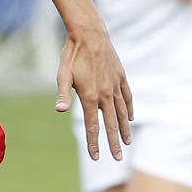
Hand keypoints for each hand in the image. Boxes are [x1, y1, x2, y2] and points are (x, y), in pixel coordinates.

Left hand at [55, 19, 132, 160]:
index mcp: (90, 96)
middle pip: (111, 124)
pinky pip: (127, 97)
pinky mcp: (120, 77)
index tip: (96, 157)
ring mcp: (115, 85)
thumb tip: (60, 110)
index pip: (93, 126)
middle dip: (114, 143)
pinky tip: (131, 117)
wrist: (90, 33)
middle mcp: (105, 94)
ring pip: (122, 113)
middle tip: (117, 158)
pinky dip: (129, 108)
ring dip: (125, 129)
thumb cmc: (72, 54)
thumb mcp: (63, 74)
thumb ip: (63, 94)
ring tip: (127, 143)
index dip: (94, 143)